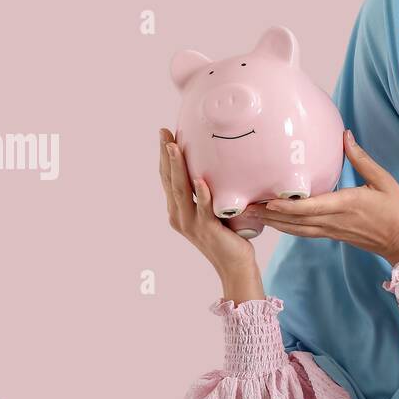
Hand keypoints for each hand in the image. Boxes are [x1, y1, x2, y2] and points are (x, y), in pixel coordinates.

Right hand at [159, 128, 258, 279]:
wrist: (234, 265)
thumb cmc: (227, 236)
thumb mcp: (212, 211)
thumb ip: (207, 194)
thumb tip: (213, 168)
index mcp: (177, 211)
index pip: (167, 179)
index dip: (165, 157)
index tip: (165, 135)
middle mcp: (179, 216)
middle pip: (169, 181)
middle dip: (166, 156)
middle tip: (164, 133)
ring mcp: (191, 223)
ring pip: (182, 191)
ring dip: (177, 168)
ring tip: (174, 147)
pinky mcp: (207, 230)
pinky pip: (203, 209)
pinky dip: (202, 194)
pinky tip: (200, 180)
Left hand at [256, 129, 398, 265]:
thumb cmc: (397, 211)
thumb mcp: (383, 180)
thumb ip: (361, 159)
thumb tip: (345, 136)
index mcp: (346, 204)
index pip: (310, 207)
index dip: (286, 206)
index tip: (266, 200)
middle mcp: (334, 220)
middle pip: (295, 220)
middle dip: (268, 215)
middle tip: (243, 207)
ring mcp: (332, 231)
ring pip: (296, 229)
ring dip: (273, 223)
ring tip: (250, 214)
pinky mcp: (332, 235)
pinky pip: (304, 232)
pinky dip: (286, 228)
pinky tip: (273, 222)